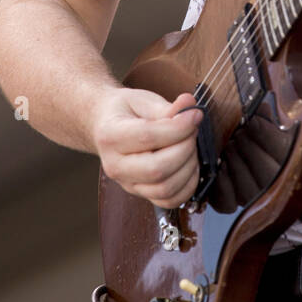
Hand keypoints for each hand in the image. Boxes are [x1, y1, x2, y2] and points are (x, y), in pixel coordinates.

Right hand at [92, 85, 202, 207]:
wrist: (106, 126)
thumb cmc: (126, 111)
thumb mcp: (142, 100)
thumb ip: (166, 107)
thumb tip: (190, 105)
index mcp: (110, 136)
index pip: (148, 137)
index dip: (178, 127)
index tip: (195, 115)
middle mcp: (115, 166)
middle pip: (157, 169)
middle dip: (185, 148)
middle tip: (192, 130)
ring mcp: (128, 184)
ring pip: (165, 188)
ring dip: (189, 167)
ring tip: (190, 146)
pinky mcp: (141, 194)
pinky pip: (170, 201)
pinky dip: (188, 185)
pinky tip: (189, 164)